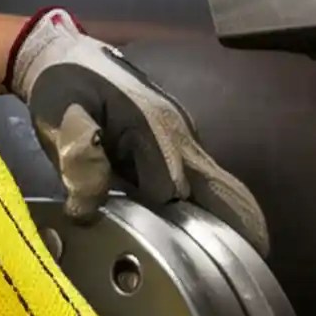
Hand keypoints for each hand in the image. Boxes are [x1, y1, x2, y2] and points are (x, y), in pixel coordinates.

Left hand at [7, 7, 269, 254]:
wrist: (62, 56)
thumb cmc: (60, 87)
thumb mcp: (60, 120)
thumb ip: (78, 160)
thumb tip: (87, 211)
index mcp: (154, 128)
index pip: (172, 191)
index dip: (161, 220)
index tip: (154, 242)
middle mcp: (180, 132)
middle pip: (220, 187)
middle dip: (238, 223)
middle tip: (256, 259)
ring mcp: (184, 134)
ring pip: (216, 183)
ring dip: (225, 214)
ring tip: (242, 253)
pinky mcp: (178, 138)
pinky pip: (202, 176)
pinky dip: (211, 202)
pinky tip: (210, 228)